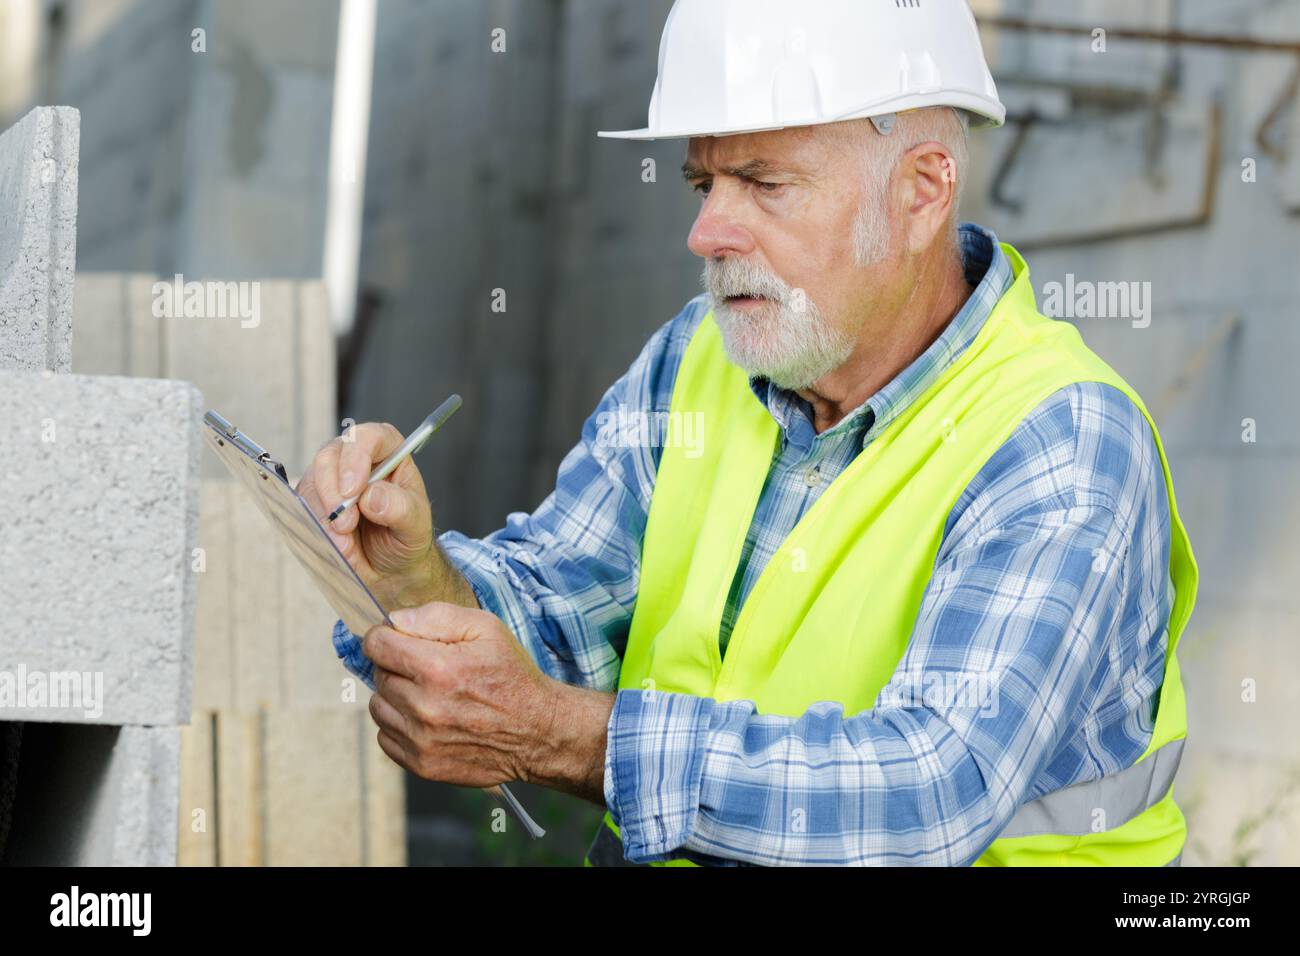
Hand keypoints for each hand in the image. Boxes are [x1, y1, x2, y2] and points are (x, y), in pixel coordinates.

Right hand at [297, 423, 435, 607]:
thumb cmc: (406, 537)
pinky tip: (337, 546)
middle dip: (332, 491)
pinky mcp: (313, 501)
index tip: (352, 491)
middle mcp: (356, 459)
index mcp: (388, 454)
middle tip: (345, 525)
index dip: (357, 458)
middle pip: (330, 456)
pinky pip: (302, 507)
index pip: (370, 437)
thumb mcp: (415, 526)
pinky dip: (316, 528)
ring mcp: (331, 479)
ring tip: (346, 544)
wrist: (389, 567)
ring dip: (324, 516)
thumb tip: (371, 496)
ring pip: (311, 482)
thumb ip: (400, 508)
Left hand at [363, 602, 613, 801]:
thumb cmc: (512, 675)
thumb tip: (395, 621)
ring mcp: (422, 740)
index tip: (399, 639)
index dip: (385, 636)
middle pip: (378, 675)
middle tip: (426, 668)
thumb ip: (438, 616)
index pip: (377, 645)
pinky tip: (427, 719)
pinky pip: (385, 738)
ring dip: (395, 697)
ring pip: (378, 707)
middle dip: (396, 665)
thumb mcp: (487, 629)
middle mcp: (424, 707)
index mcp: (438, 668)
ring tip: (427, 694)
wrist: (538, 731)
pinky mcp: (422, 765)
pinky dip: (400, 725)